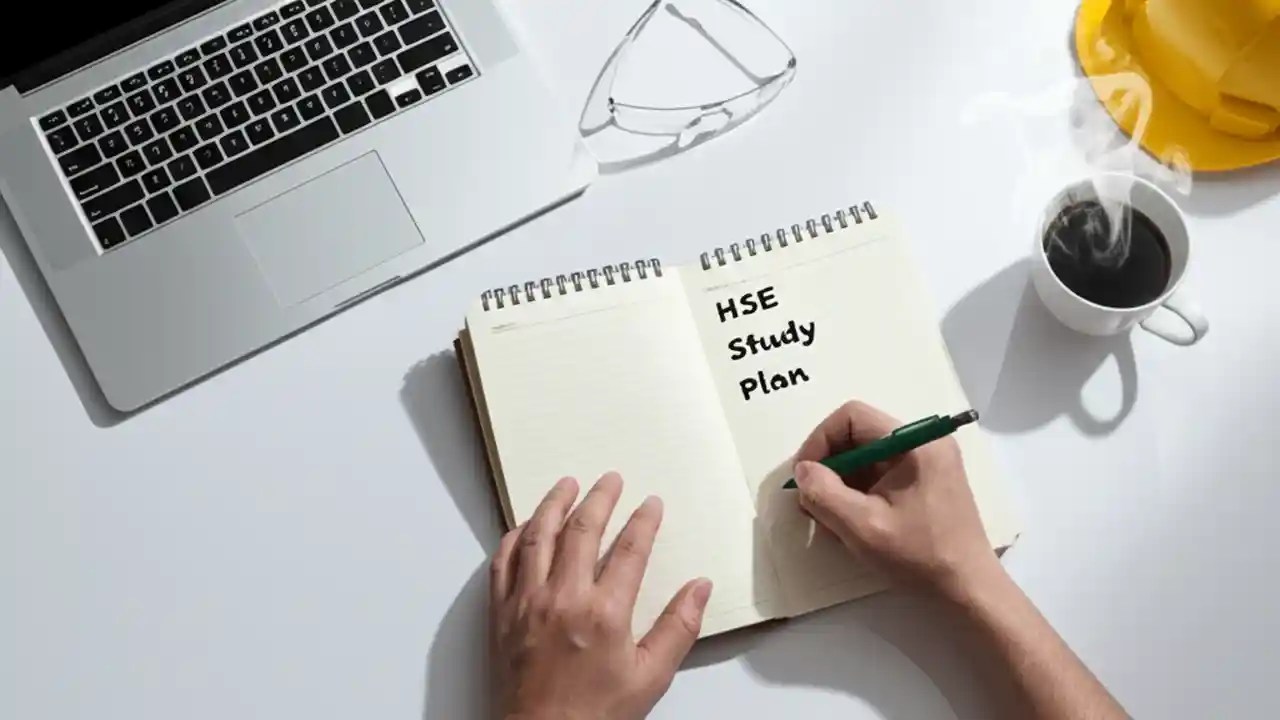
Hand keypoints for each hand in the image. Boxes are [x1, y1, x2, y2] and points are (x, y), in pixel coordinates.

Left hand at [490, 473, 713, 719]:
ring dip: (554, 504)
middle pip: (583, 530)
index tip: (651, 504)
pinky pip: (504, 561)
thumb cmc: (593, 715)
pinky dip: (515, 537)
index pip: (630, 549)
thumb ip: (678, 628)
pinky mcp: (502, 613)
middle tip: (610, 480)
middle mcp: (563, 598)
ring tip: (566, 485)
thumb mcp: (650, 677)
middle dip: (600, 498)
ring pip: (539, 536)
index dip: (643, 521)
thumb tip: (699, 588)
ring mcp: (527, 602)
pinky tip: (525, 527)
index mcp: (604, 612)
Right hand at [791, 401, 1000, 601]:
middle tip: (811, 501)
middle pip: (859, 434)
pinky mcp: (926, 481)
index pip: (852, 416)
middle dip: (829, 465)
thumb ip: (824, 494)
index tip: (804, 476)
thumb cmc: (919, 557)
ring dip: (841, 482)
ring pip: (867, 456)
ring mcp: (928, 462)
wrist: (968, 590)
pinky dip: (858, 492)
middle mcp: (925, 442)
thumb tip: (802, 471)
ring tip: (828, 517)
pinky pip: (881, 473)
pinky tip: (849, 521)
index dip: (819, 441)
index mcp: (915, 443)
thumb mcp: (862, 527)